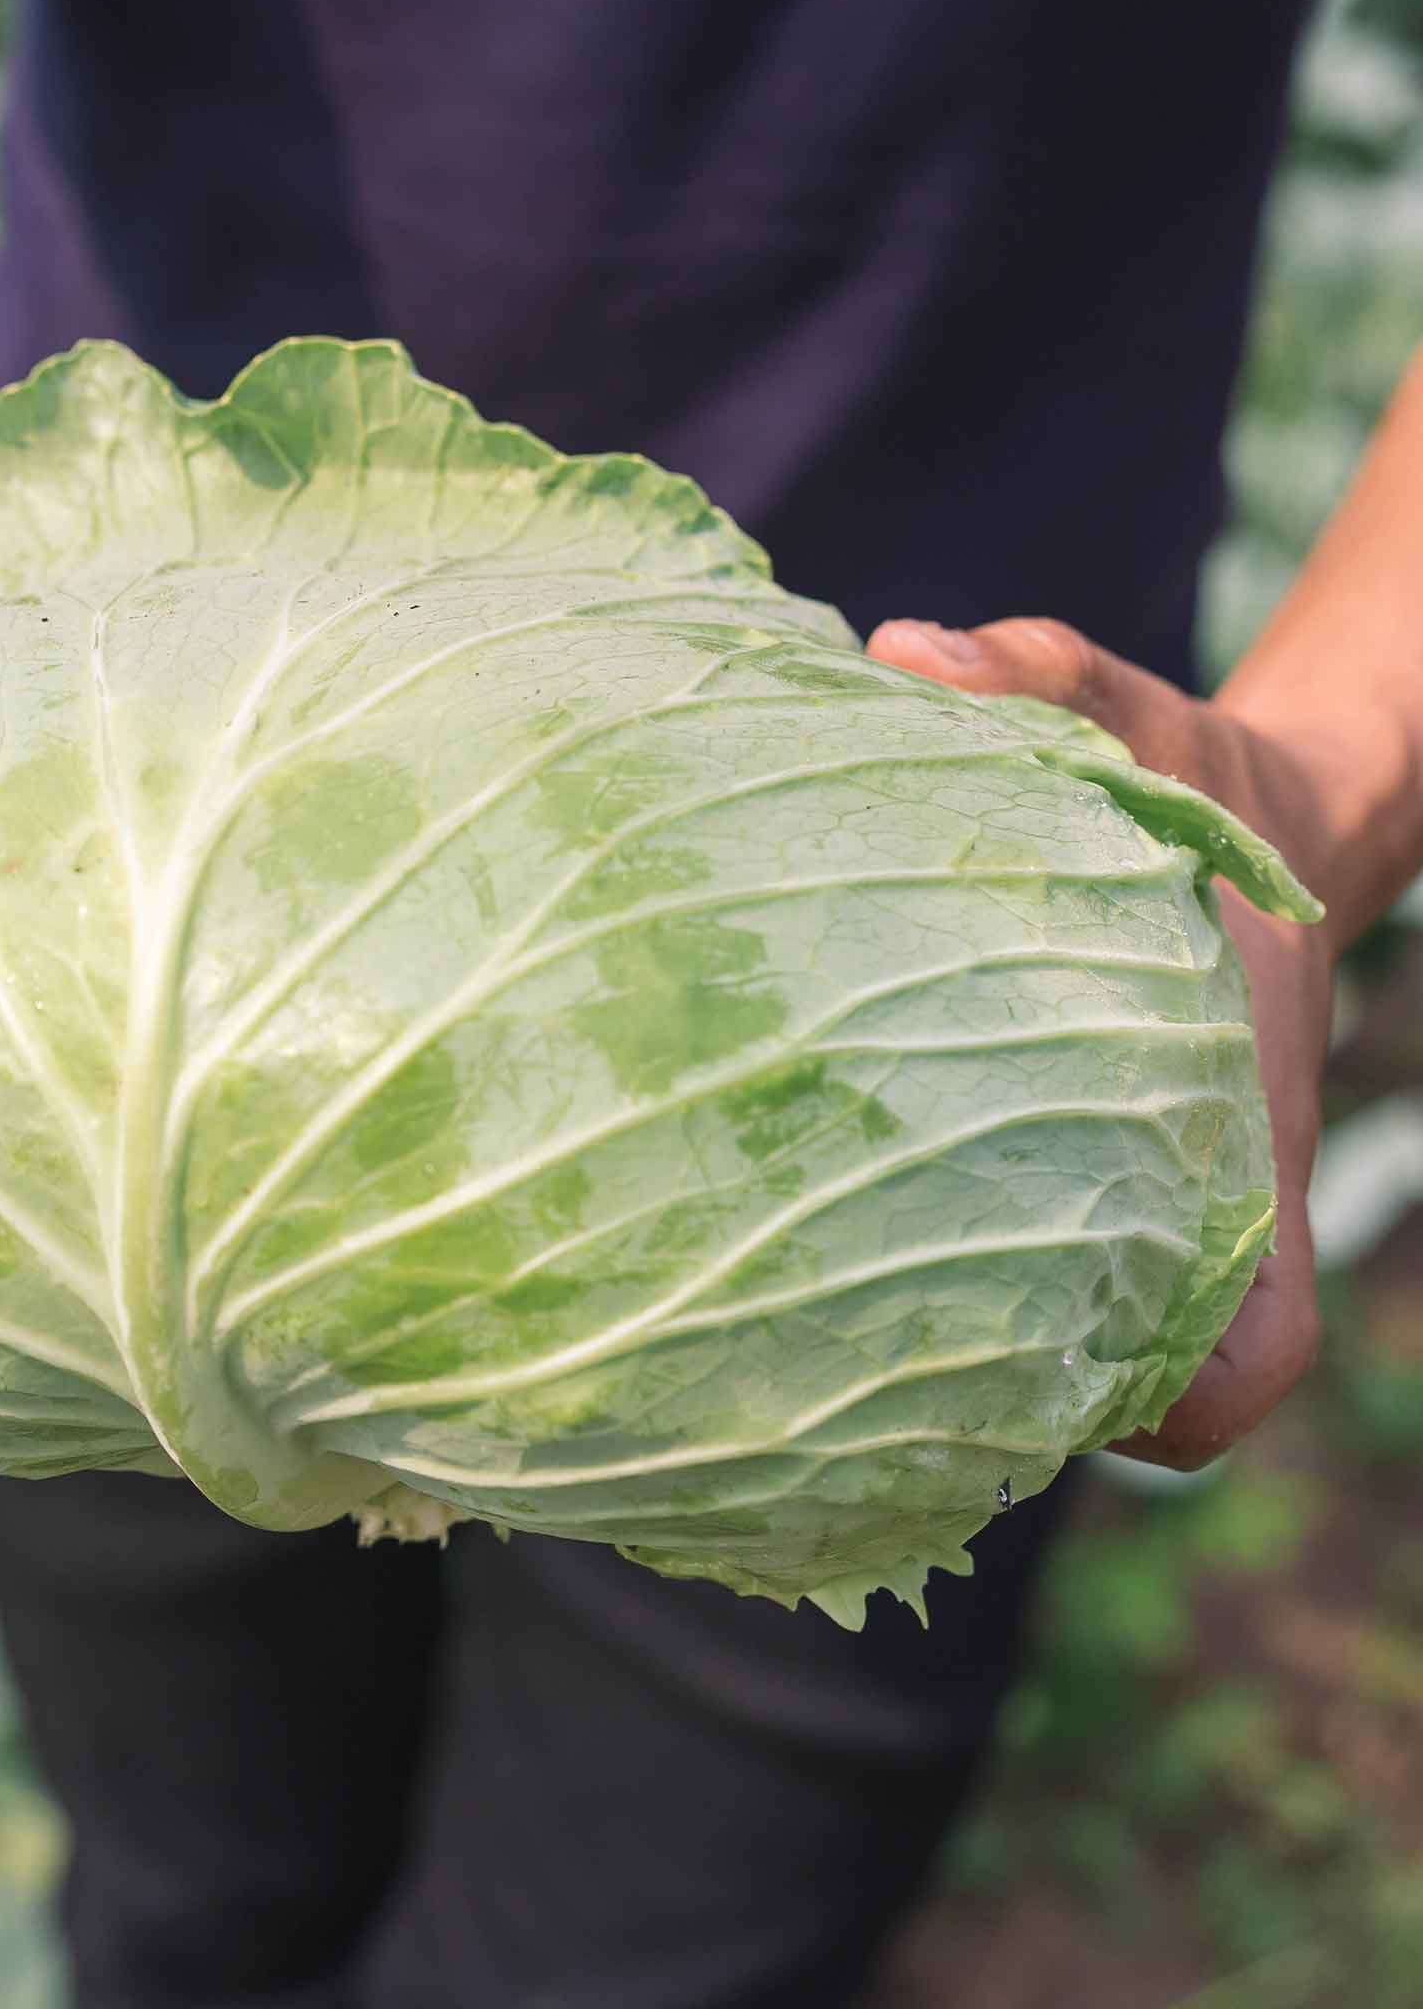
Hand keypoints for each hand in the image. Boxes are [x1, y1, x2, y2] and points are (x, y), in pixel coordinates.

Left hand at [867, 616, 1334, 1469]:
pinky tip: (806, 1243)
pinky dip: (961, 1285)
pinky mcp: (1096, 1173)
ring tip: (808, 1350)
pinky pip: (1041, 1272)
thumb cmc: (1202, 790)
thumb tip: (902, 651)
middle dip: (1024, 1415)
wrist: (1260, 821)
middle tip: (857, 1404)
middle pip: (1150, 1398)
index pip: (1253, 1350)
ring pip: (1090, 1354)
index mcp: (1236, 1131)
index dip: (1183, 1413)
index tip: (1059, 1413)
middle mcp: (1196, 1198)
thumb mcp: (1134, 721)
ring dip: (981, 1369)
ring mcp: (1148, 1201)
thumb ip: (1037, 686)